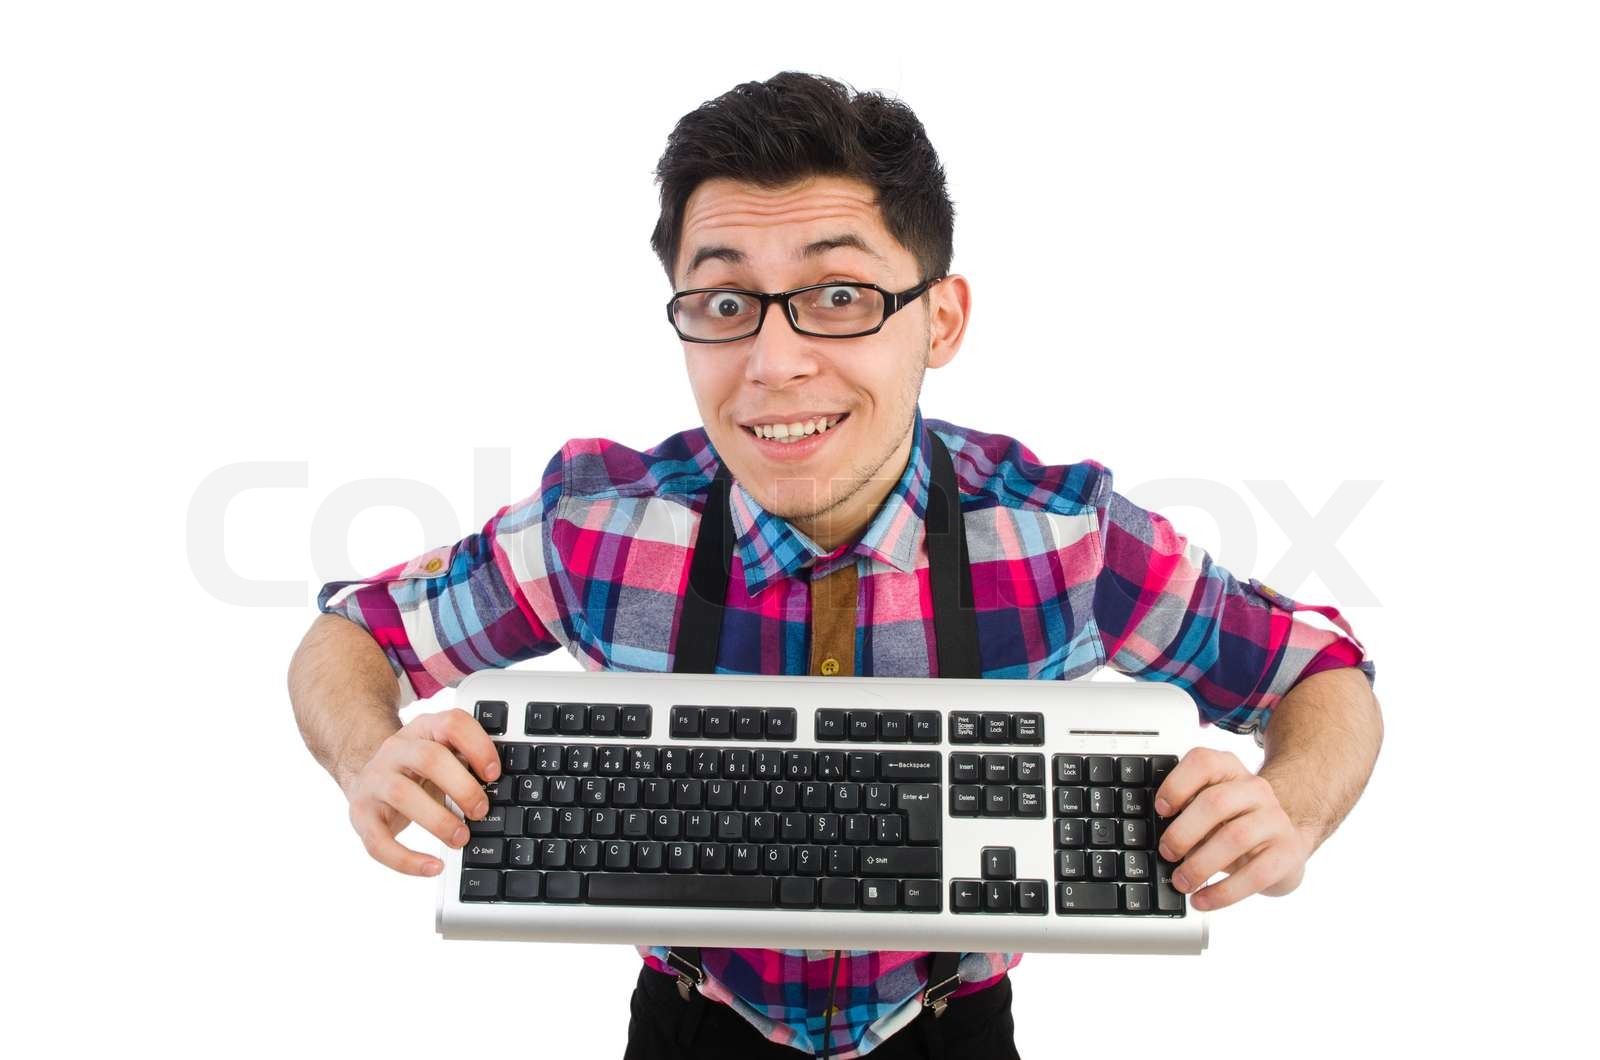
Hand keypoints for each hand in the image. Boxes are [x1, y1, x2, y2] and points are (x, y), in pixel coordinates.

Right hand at [341, 708, 500, 875]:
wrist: (368, 776)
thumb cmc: (418, 769)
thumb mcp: (444, 754)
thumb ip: (469, 761)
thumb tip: (505, 789)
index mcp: (424, 729)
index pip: (452, 723)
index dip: (477, 746)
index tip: (494, 774)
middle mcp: (396, 750)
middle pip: (429, 758)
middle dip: (462, 787)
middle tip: (481, 811)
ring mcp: (375, 781)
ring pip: (402, 794)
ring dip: (438, 820)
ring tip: (461, 838)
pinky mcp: (361, 815)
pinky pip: (378, 841)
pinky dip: (406, 860)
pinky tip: (433, 868)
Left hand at [1152, 747, 1312, 910]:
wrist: (1285, 839)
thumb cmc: (1237, 823)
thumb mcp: (1211, 810)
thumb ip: (1186, 812)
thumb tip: (1157, 840)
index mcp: (1230, 771)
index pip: (1203, 762)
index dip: (1177, 785)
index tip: (1160, 809)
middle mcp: (1255, 789)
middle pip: (1216, 802)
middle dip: (1183, 832)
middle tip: (1166, 853)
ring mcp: (1275, 819)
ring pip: (1234, 837)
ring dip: (1200, 864)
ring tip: (1181, 881)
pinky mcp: (1288, 853)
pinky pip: (1255, 874)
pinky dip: (1223, 892)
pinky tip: (1203, 899)